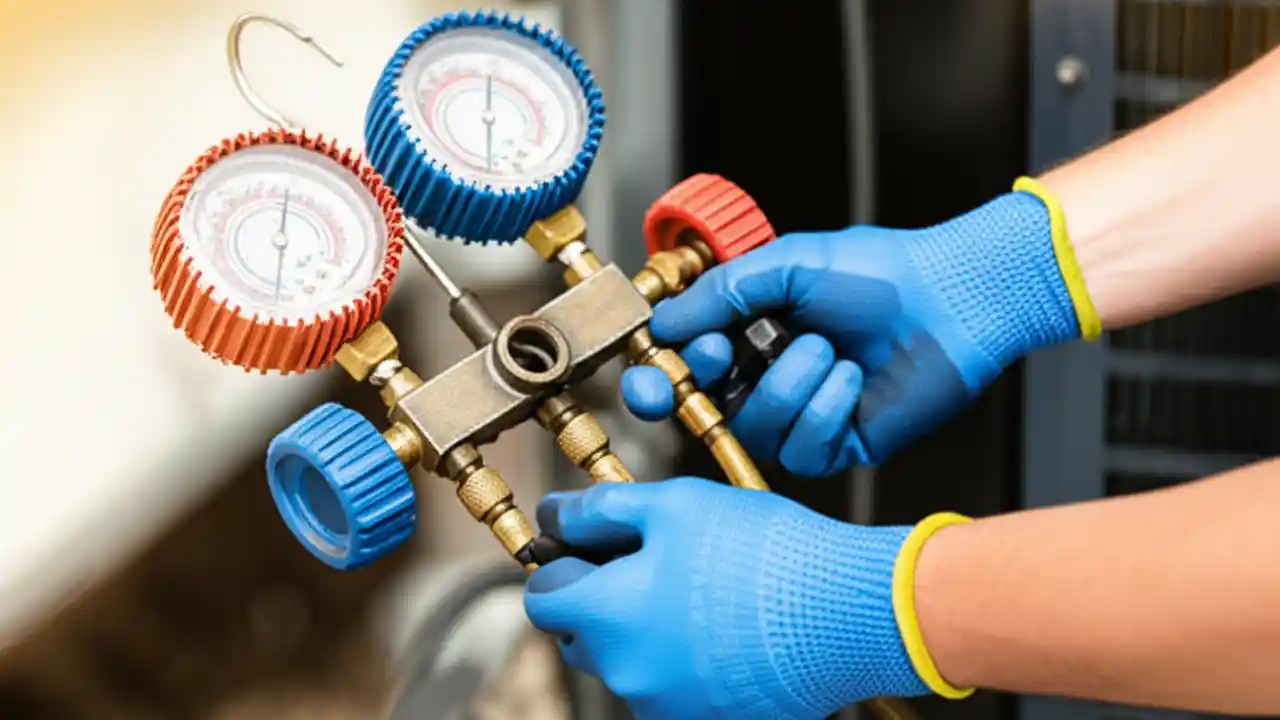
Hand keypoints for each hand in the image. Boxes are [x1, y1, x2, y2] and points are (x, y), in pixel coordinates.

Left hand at [523, 478, 928, 718]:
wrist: (850, 609)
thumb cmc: (763, 552)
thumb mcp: (674, 503)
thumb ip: (601, 509)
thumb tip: (554, 515)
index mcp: (607, 618)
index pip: (543, 599)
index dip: (562, 565)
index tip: (590, 548)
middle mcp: (627, 675)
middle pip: (583, 636)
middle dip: (603, 600)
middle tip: (655, 563)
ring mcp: (668, 708)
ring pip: (632, 663)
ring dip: (646, 631)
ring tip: (703, 592)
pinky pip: (675, 688)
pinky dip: (685, 661)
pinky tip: (726, 628)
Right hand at [623, 190, 1085, 474]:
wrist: (951, 300)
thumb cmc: (880, 274)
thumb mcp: (788, 266)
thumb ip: (721, 292)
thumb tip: (664, 321)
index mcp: (752, 332)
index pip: (687, 366)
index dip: (664, 371)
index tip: (663, 357)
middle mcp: (771, 377)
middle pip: (706, 409)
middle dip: (709, 386)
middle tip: (722, 357)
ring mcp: (804, 414)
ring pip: (755, 430)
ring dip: (788, 386)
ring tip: (829, 349)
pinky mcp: (840, 445)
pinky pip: (802, 450)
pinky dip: (825, 410)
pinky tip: (853, 379)